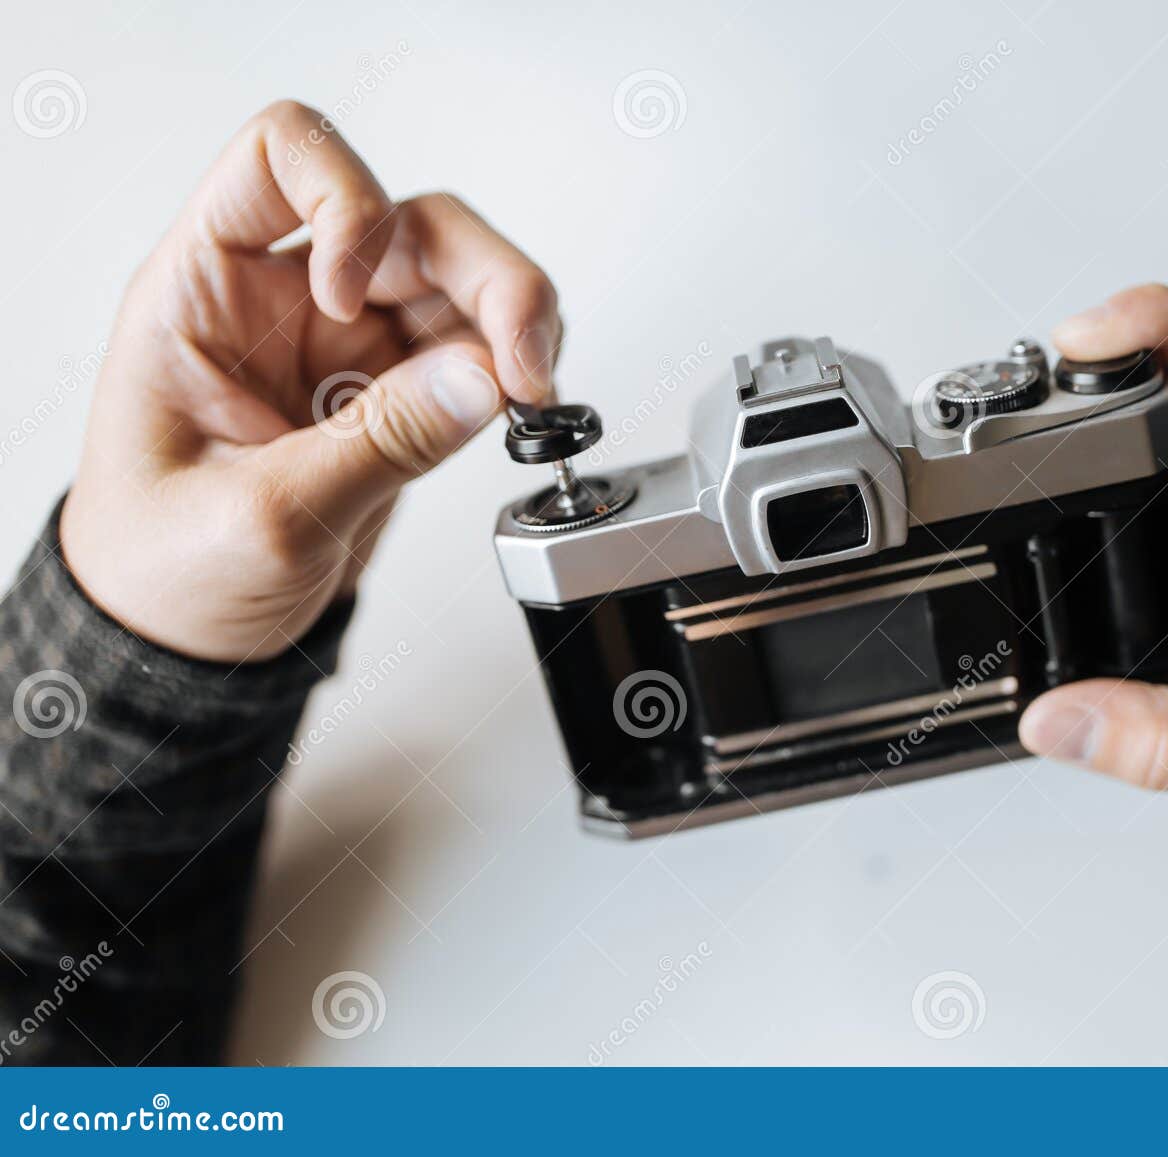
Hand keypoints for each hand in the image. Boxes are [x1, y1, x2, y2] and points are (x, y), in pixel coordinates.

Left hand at [60, 101, 561, 662]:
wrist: (186, 639)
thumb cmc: (166, 568)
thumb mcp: (261, 515)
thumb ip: (377, 444)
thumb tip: (484, 378)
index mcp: (208, 289)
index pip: (282, 158)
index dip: (344, 201)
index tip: (354, 295)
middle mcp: (287, 297)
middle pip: (410, 221)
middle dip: (485, 274)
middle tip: (522, 358)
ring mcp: (349, 343)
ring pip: (461, 278)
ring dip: (517, 318)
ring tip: (532, 390)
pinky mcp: (398, 393)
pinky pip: (479, 349)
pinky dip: (518, 370)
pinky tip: (523, 411)